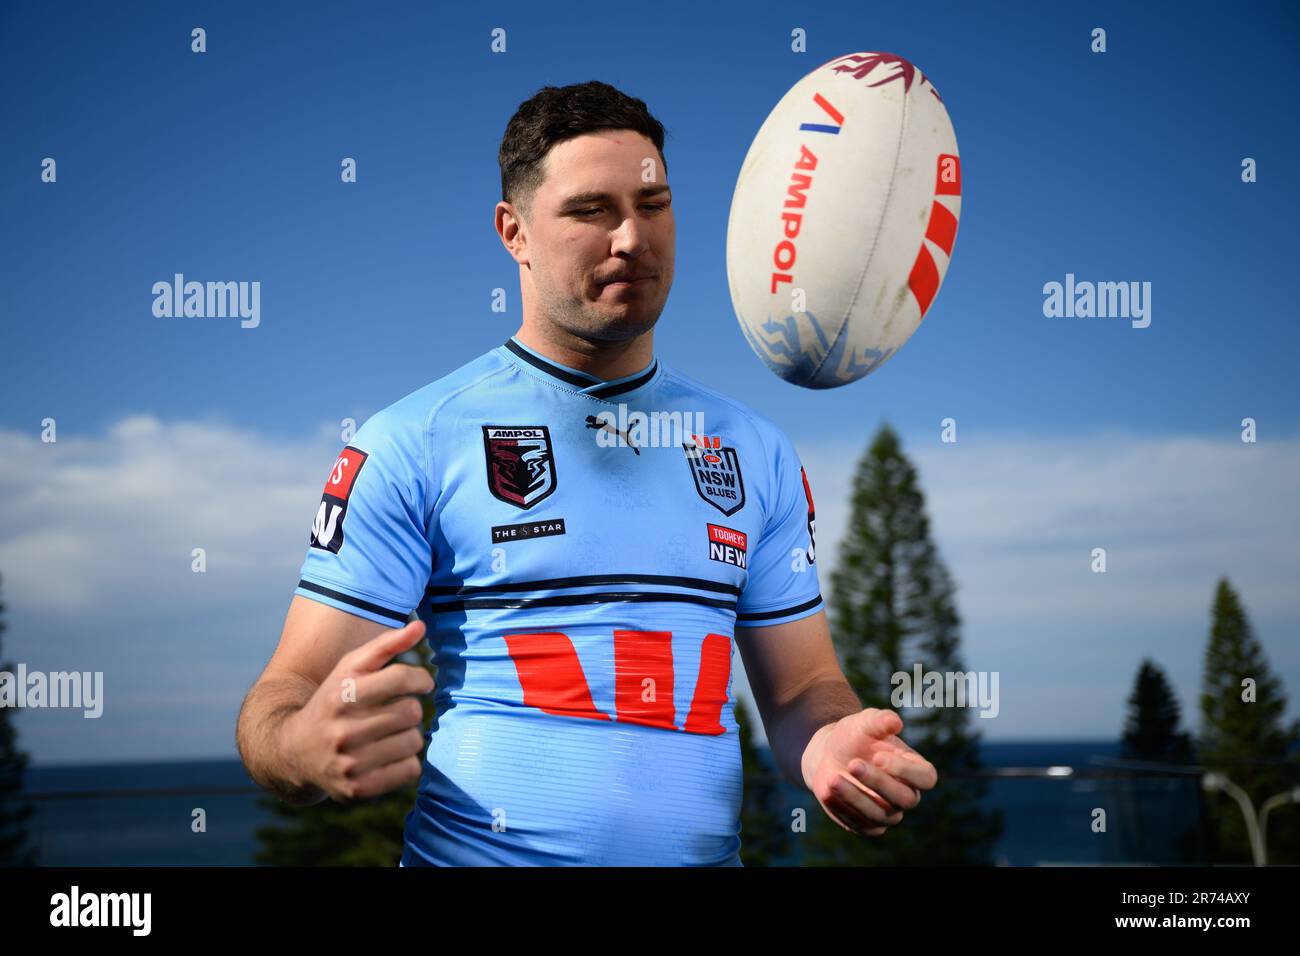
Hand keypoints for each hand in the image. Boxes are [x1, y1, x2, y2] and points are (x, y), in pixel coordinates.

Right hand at [280, 618, 434, 801]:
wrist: (292, 751)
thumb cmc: (333, 701)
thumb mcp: (350, 668)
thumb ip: (386, 645)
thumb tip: (421, 626)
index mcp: (342, 694)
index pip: (401, 678)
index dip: (420, 679)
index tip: (421, 683)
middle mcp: (343, 730)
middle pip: (412, 712)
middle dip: (410, 709)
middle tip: (395, 712)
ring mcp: (349, 763)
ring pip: (414, 742)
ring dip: (408, 736)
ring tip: (387, 734)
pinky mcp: (357, 789)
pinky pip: (411, 769)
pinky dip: (405, 762)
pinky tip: (385, 756)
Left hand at [801, 708, 936, 836]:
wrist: (829, 753)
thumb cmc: (855, 736)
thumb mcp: (865, 723)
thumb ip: (880, 721)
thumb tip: (895, 722)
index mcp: (915, 769)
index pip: (926, 777)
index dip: (905, 770)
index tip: (878, 756)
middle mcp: (906, 795)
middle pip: (904, 798)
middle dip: (878, 782)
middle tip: (853, 764)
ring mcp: (888, 814)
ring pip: (880, 815)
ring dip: (855, 796)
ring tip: (833, 778)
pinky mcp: (868, 826)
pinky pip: (860, 824)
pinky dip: (843, 808)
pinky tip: (828, 790)